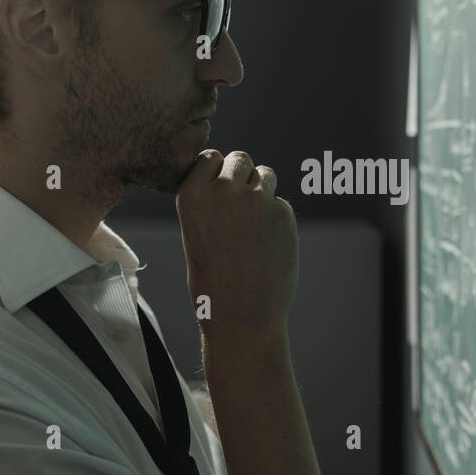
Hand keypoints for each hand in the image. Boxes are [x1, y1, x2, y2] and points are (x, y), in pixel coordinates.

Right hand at [175, 149, 297, 341]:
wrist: (241, 317)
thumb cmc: (212, 283)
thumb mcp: (195, 235)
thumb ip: (211, 202)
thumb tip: (233, 178)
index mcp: (192, 194)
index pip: (210, 157)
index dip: (217, 173)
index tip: (218, 193)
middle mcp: (223, 190)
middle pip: (240, 159)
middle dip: (242, 176)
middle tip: (240, 208)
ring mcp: (256, 200)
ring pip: (265, 175)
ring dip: (262, 191)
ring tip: (253, 226)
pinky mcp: (283, 213)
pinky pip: (280, 203)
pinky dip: (276, 218)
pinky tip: (267, 245)